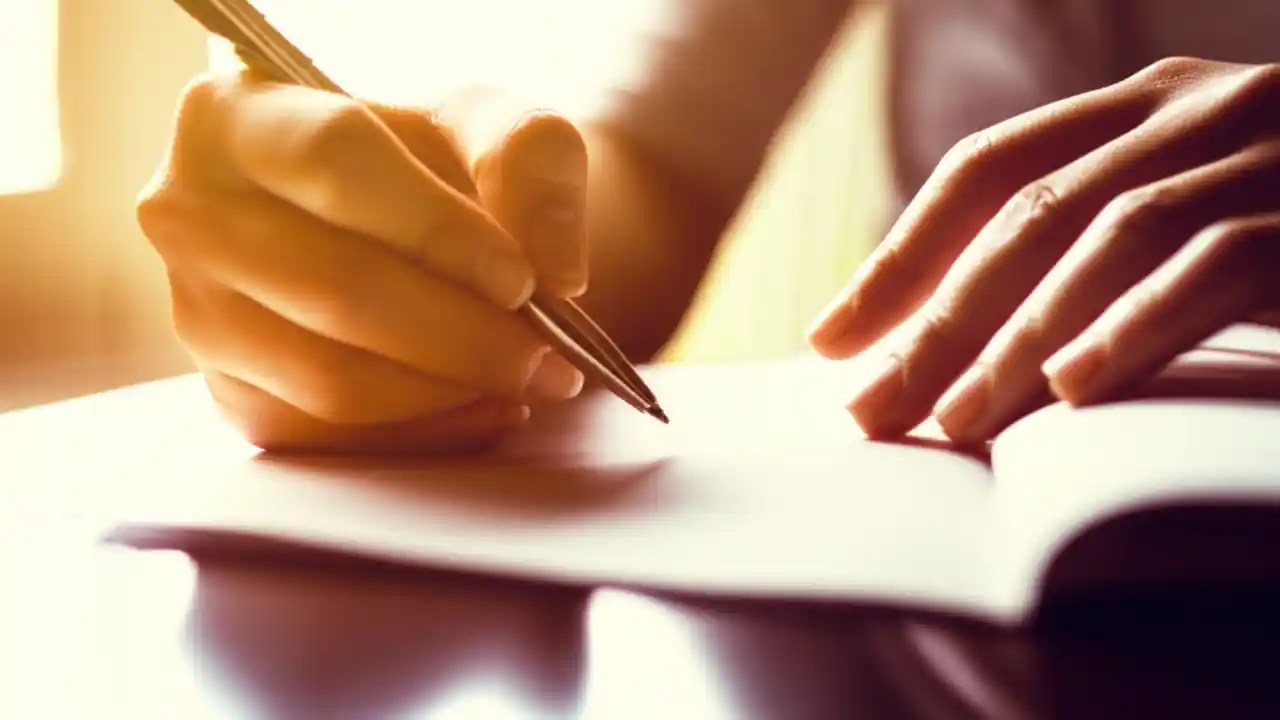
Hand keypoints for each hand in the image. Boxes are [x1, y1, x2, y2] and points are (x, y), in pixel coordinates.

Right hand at [138, 72, 589, 452]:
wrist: (391, 221)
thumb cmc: (432, 160)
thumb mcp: (490, 122)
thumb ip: (531, 159)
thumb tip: (555, 274)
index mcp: (235, 115)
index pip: (334, 166)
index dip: (437, 229)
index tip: (522, 281)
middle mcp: (189, 215)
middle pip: (336, 290)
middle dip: (464, 337)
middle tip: (552, 358)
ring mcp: (198, 315)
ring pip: (333, 380)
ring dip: (452, 393)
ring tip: (530, 379)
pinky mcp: (230, 394)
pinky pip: (331, 438)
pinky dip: (424, 433)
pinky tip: (485, 405)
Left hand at [809, 57, 1279, 442]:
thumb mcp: (1183, 207)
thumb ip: (1087, 242)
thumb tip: (962, 338)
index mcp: (1140, 105)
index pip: (984, 172)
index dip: (898, 257)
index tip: (831, 340)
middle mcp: (1191, 109)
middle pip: (1022, 217)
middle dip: (935, 320)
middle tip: (870, 410)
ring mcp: (1262, 149)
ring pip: (1103, 240)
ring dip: (1016, 339)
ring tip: (953, 422)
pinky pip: (1210, 264)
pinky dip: (1136, 326)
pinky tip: (1072, 388)